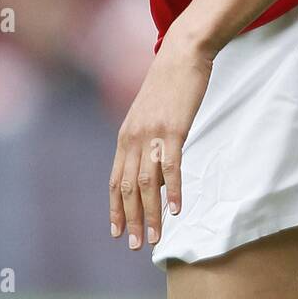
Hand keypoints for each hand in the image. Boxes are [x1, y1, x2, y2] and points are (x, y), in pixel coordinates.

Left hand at [109, 27, 214, 249]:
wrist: (182, 53)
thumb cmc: (169, 84)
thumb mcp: (150, 114)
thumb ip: (146, 140)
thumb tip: (151, 168)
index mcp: (125, 136)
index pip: (114, 181)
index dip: (115, 209)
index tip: (117, 232)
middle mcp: (133, 137)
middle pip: (127, 188)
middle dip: (131, 219)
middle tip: (136, 245)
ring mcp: (152, 134)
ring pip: (147, 183)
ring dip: (151, 213)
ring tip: (155, 238)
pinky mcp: (173, 129)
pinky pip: (171, 167)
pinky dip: (173, 190)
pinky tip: (177, 209)